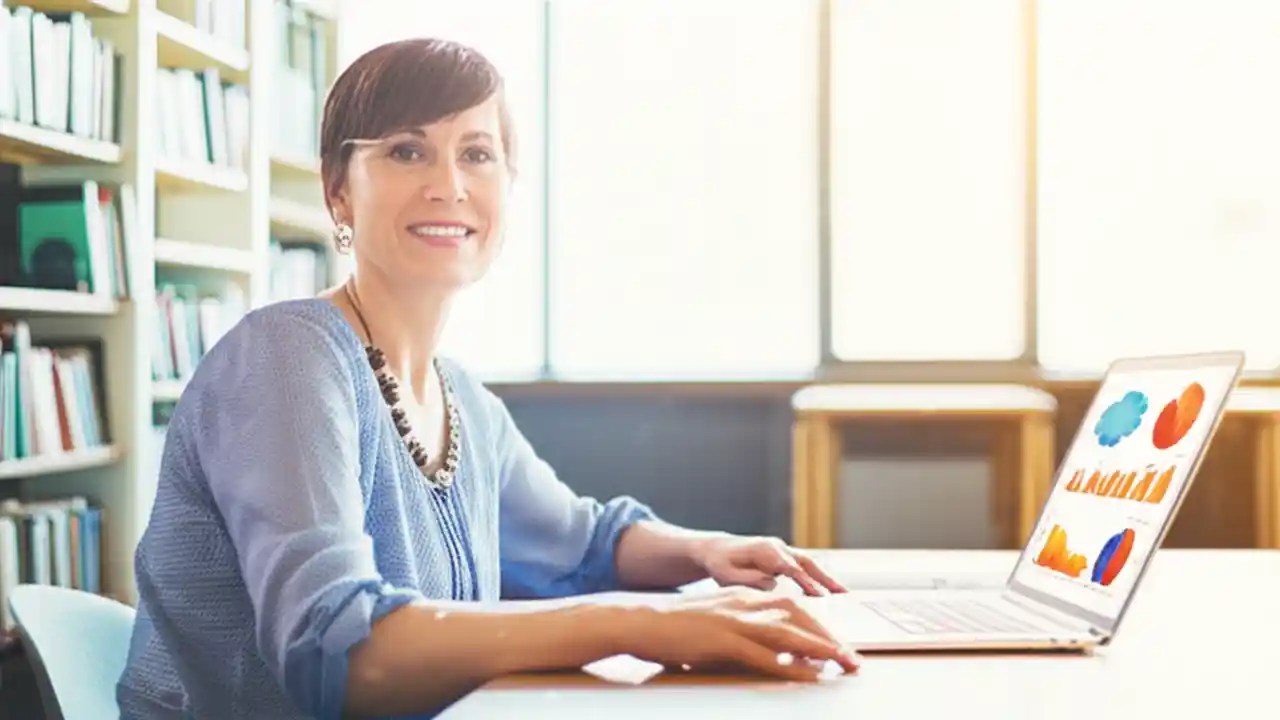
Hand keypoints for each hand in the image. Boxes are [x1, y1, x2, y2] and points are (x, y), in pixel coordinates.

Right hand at [616, 588, 860, 681]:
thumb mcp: (713, 623)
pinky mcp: (722, 640)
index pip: (790, 604)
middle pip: (798, 614)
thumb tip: (771, 653)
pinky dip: (790, 666)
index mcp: (741, 595)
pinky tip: (808, 677)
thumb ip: (741, 633)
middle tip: (852, 658)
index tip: (837, 641)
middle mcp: (742, 603)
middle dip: (829, 636)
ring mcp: (733, 620)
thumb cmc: (672, 628)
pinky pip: (765, 655)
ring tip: (844, 665)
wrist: (638, 621)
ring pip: (789, 632)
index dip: (818, 623)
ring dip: (822, 650)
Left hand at [694, 535, 847, 595]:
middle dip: (825, 578)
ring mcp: (782, 550)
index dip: (806, 582)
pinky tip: (828, 590)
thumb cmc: (721, 565)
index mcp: (764, 551)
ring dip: (826, 577)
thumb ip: (751, 581)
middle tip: (843, 594)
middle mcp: (777, 547)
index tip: (821, 596)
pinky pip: (803, 566)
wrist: (716, 549)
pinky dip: (817, 576)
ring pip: (808, 563)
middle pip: (806, 562)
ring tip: (844, 593)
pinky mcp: (783, 556)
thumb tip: (774, 584)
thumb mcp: (728, 576)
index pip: (790, 569)